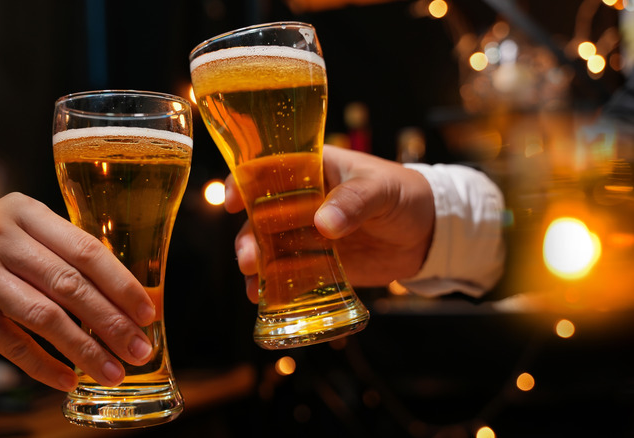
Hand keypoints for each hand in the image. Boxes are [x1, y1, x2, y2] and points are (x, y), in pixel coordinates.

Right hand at [0, 193, 155, 391]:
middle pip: (70, 284)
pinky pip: (11, 343)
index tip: (147, 312)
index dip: (121, 284)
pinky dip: (42, 365)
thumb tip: (127, 295)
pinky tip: (68, 380)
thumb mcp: (23, 232)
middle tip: (139, 348)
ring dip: (84, 348)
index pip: (86, 249)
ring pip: (44, 316)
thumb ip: (64, 252)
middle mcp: (0, 238)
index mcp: (25, 212)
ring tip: (114, 370)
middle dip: (111, 321)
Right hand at [226, 146, 434, 302]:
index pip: (268, 169)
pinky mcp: (317, 262)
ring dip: (256, 264)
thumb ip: (354, 201)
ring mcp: (306, 233)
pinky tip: (264, 298)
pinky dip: (274, 285)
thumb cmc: (404, 194)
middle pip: (260, 215)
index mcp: (311, 170)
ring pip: (269, 247)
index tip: (232, 201)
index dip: (244, 182)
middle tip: (248, 259)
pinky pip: (288, 273)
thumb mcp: (381, 190)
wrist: (429, 232)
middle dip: (249, 237)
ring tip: (253, 284)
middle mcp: (301, 201)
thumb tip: (323, 224)